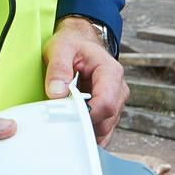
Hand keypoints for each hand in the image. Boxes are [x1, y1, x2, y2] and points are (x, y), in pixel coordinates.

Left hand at [43, 18, 128, 147]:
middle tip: (61, 122)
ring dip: (85, 129)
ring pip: (105, 128)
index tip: (68, 117)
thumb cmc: (72, 44)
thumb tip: (56, 94)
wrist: (78, 42)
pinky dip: (87, 132)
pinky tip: (73, 125)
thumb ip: (58, 69)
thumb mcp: (60, 49)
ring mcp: (115, 101)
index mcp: (110, 71)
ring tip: (66, 120)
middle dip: (85, 124)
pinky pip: (101, 130)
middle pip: (107, 119)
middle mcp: (118, 89)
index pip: (106, 102)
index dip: (88, 115)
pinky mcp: (108, 111)